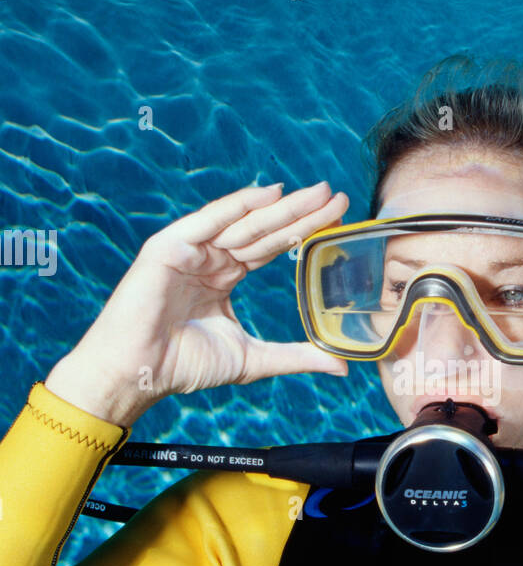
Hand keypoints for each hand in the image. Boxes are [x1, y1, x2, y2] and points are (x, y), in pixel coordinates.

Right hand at [45, 179, 349, 426]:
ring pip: (243, 222)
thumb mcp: (254, 358)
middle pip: (264, 230)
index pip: (272, 247)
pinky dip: (237, 206)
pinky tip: (269, 195)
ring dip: (281, 206)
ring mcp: (189, 250)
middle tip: (338, 196)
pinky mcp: (169, 247)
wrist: (139, 373)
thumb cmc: (184, 366)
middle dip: (302, 213)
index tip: (337, 219)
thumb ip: (297, 357)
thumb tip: (341, 367)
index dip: (303, 232)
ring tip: (317, 192)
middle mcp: (209, 258)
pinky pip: (208, 221)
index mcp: (225, 276)